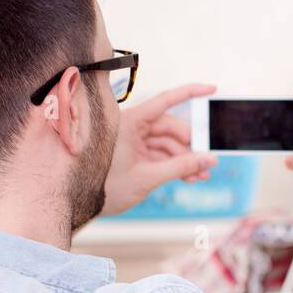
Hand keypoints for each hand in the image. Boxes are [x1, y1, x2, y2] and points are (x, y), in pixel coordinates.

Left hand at [101, 83, 217, 216]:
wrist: (81, 204)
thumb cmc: (104, 188)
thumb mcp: (148, 178)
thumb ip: (181, 167)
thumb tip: (208, 160)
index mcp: (129, 122)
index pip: (164, 101)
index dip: (189, 92)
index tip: (211, 89)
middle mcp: (131, 127)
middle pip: (170, 128)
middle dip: (190, 145)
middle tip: (207, 158)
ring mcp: (133, 142)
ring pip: (167, 144)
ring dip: (185, 159)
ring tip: (201, 174)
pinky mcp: (135, 155)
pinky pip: (161, 155)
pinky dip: (175, 165)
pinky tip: (190, 176)